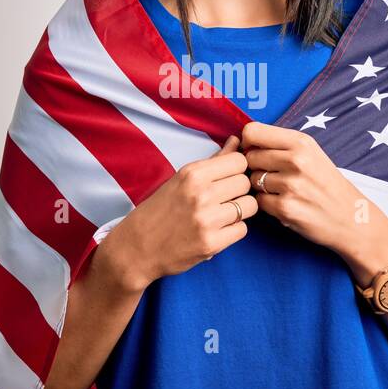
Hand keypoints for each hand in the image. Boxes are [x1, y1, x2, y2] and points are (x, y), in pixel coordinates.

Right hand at [112, 134, 258, 287]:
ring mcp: (207, 220)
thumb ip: (213, 161)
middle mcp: (200, 194)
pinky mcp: (211, 244)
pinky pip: (243, 230)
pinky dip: (233, 231)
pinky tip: (218, 230)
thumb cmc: (159, 210)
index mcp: (192, 174)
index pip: (238, 161)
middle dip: (240, 190)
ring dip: (240, 210)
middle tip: (225, 198)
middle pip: (246, 182)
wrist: (137, 247)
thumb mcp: (181, 179)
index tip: (229, 178)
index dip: (237, 169)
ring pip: (250, 206)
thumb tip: (236, 141)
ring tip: (223, 214)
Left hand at [238, 121, 364, 251]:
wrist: (351, 218)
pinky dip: (267, 205)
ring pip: (252, 180)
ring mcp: (291, 184)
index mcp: (301, 142)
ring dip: (261, 188)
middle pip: (249, 157)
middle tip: (274, 176)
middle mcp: (296, 160)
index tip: (255, 151)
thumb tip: (242, 142)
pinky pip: (258, 201)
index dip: (248, 143)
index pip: (252, 131)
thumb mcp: (312, 153)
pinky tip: (284, 204)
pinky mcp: (285, 208)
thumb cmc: (327, 184)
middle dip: (256, 167)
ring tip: (282, 191)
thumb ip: (281, 145)